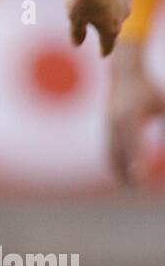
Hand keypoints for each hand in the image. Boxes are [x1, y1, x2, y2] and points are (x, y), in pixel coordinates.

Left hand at [64, 0, 132, 55]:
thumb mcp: (74, 16)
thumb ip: (76, 32)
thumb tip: (77, 44)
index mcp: (111, 28)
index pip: (108, 45)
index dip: (104, 50)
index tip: (102, 54)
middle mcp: (124, 13)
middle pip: (114, 22)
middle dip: (105, 22)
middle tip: (91, 16)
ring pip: (119, 1)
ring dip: (109, 0)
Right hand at [107, 41, 164, 183]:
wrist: (124, 76)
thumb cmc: (148, 91)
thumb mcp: (163, 106)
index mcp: (130, 116)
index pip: (134, 144)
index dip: (137, 161)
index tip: (141, 177)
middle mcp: (116, 123)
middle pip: (120, 153)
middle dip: (127, 171)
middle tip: (139, 189)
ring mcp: (108, 126)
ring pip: (111, 154)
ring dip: (119, 171)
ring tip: (131, 187)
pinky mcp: (106, 128)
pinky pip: (108, 150)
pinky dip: (113, 163)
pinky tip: (121, 175)